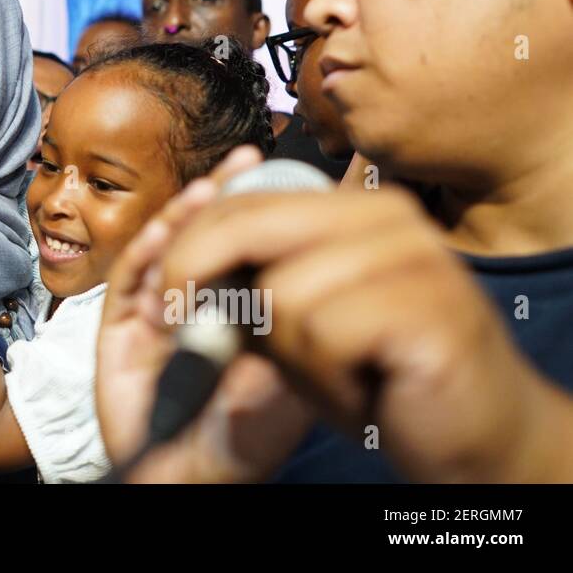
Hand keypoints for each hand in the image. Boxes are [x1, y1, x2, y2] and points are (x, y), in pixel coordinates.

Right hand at [97, 146, 314, 482]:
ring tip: (218, 182)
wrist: (184, 479)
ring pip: (168, 247)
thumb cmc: (241, 442)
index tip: (283, 177)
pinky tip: (174, 222)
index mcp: (238, 316)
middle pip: (207, 238)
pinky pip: (132, 277)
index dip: (263, 211)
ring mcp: (155, 315)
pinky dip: (151, 246)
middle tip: (251, 163)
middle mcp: (196, 308)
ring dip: (191, 211)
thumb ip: (298, 329)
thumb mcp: (289, 381)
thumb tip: (323, 265)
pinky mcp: (118, 328)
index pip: (248, 248)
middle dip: (228, 199)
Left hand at [150, 182, 572, 482]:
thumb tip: (174, 261)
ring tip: (333, 375)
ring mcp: (415, 257)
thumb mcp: (297, 323)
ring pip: (280, 292)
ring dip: (286, 354)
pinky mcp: (431, 309)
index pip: (244, 201)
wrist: (479, 441)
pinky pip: (324, 334)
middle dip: (197, 278)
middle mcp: (388, 217)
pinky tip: (364, 391)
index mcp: (355, 208)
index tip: (163, 295)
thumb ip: (250, 285)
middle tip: (184, 330)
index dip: (187, 245)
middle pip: (247, 225)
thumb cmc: (378, 379)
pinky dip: (326, 378)